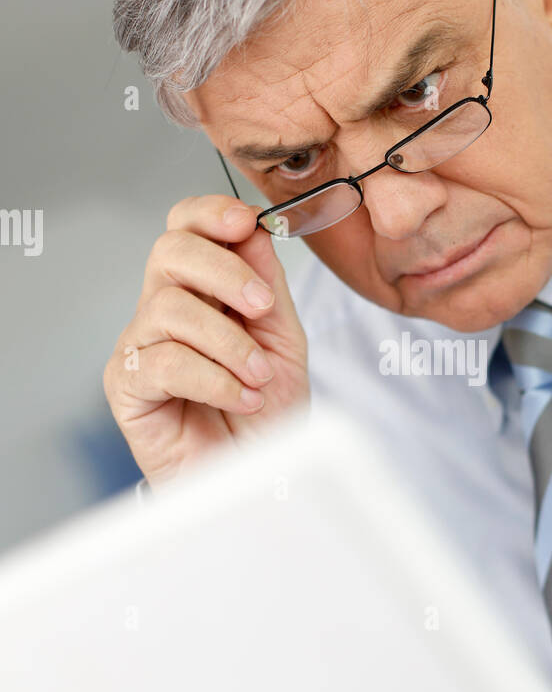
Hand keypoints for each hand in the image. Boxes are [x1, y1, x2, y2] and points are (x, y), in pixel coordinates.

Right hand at [104, 195, 308, 486]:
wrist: (260, 477)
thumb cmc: (267, 412)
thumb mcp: (283, 339)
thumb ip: (267, 283)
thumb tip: (254, 228)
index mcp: (200, 290)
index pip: (186, 228)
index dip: (210, 214)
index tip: (246, 222)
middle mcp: (163, 310)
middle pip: (169, 251)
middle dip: (223, 270)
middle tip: (262, 306)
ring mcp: (141, 346)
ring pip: (169, 308)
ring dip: (228, 342)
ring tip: (259, 377)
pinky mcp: (128, 387)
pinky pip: (163, 361)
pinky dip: (214, 378)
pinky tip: (241, 398)